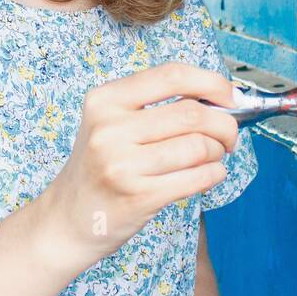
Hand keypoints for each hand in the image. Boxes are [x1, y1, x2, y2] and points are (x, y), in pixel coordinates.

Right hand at [37, 61, 240, 268]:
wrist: (67, 219)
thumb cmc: (100, 168)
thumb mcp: (110, 124)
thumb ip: (154, 106)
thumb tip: (220, 98)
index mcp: (105, 100)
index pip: (171, 75)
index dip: (211, 82)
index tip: (230, 95)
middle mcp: (109, 129)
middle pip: (192, 113)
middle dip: (224, 125)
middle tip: (228, 136)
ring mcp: (122, 164)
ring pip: (198, 147)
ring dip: (218, 153)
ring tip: (213, 158)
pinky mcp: (138, 196)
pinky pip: (197, 178)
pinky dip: (214, 175)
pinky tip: (209, 175)